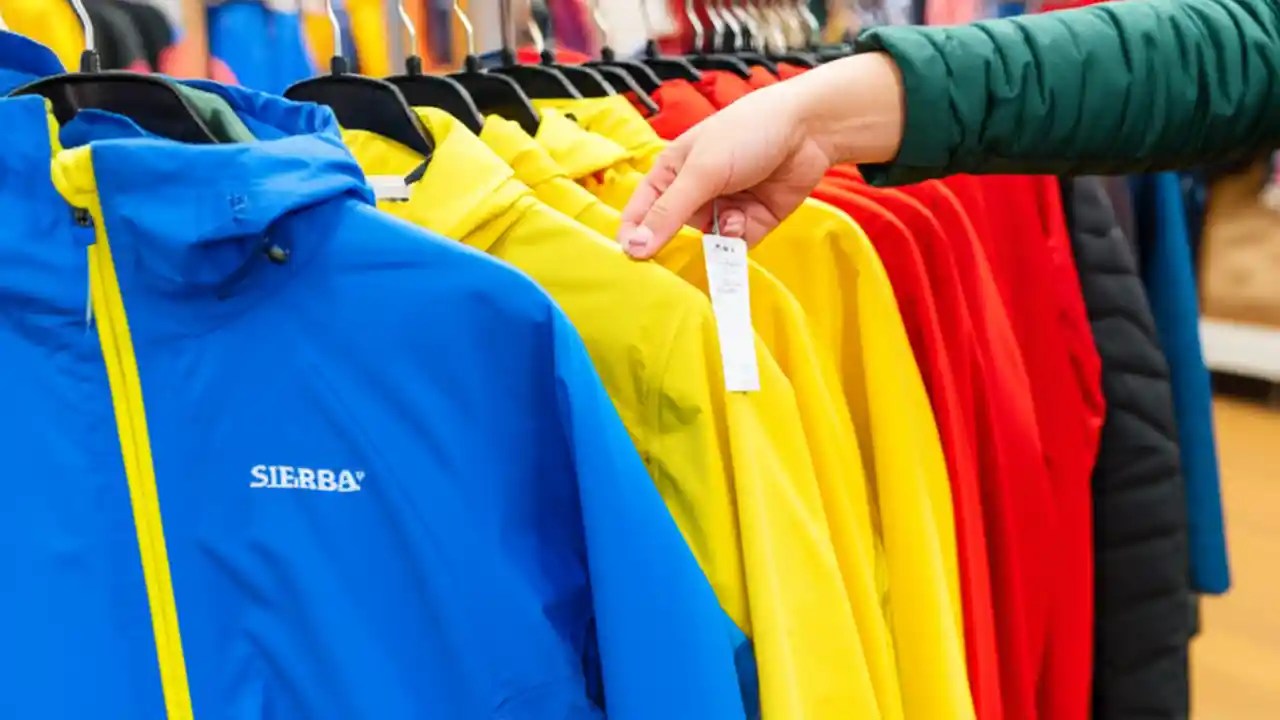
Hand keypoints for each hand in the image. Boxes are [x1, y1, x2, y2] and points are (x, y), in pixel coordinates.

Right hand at [617, 53, 906, 257]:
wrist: (808, 129)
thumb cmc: (746, 133)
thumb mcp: (701, 171)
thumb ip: (668, 213)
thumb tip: (633, 249)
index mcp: (671, 173)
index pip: (641, 211)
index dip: (633, 236)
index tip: (630, 261)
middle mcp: (694, 193)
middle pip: (674, 233)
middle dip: (681, 240)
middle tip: (687, 243)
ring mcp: (723, 208)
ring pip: (707, 242)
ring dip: (717, 235)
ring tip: (731, 217)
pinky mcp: (751, 222)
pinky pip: (735, 245)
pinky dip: (738, 237)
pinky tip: (745, 217)